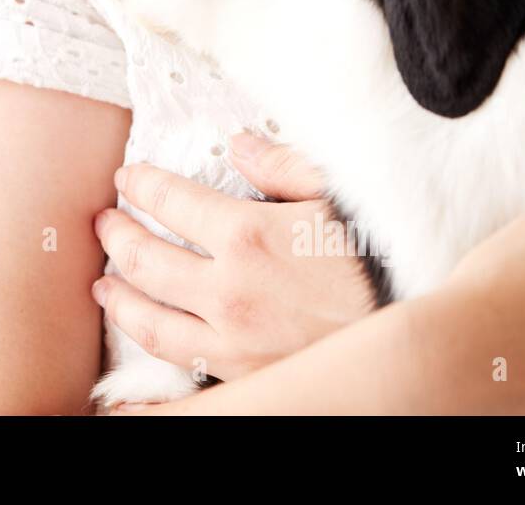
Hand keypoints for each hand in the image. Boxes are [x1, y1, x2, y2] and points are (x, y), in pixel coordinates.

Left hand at [119, 167, 524, 414]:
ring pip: (151, 320)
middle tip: (102, 223)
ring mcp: (231, 342)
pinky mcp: (244, 377)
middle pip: (146, 259)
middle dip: (117, 236)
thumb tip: (239, 145)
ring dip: (119, 298)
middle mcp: (226, 290)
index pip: (170, 201)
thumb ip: (281, 165)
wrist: (422, 325)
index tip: (127, 177)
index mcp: (246, 234)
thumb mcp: (338, 193)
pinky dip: (147, 374)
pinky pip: (181, 378)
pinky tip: (127, 373)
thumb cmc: (382, 255)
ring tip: (104, 284)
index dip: (141, 184)